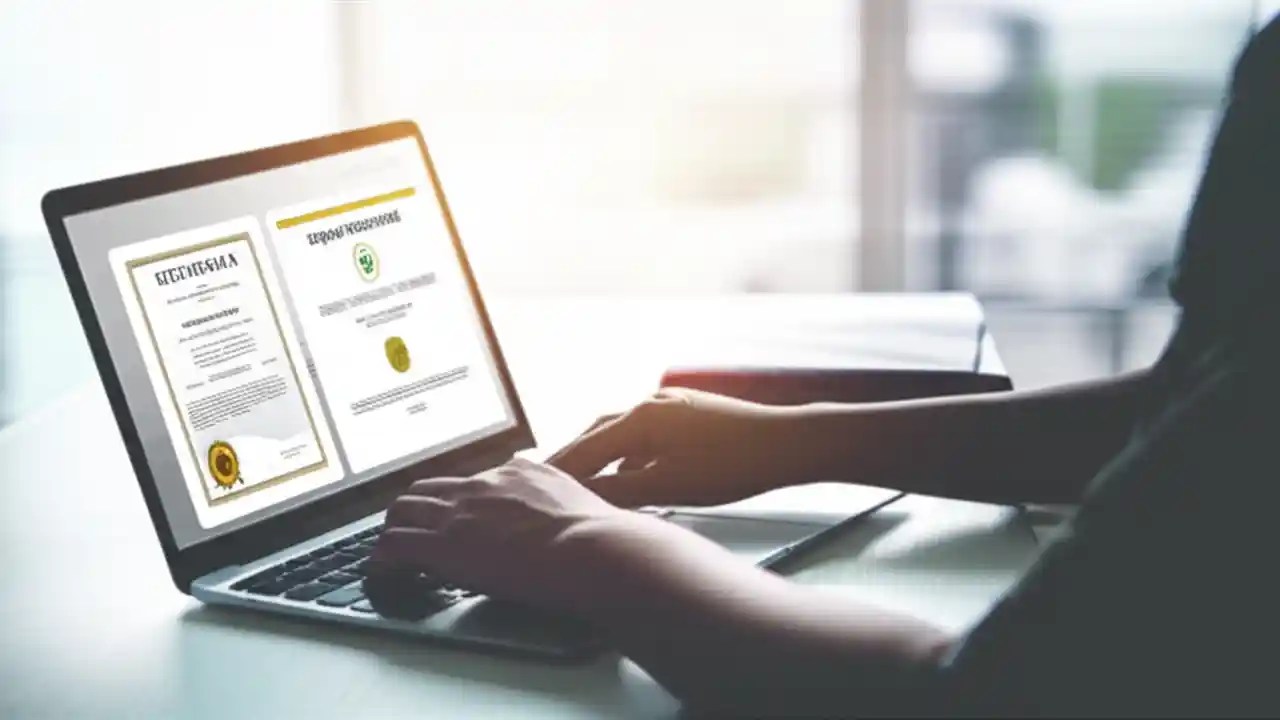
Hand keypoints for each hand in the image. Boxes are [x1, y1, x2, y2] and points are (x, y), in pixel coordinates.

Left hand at [365, 457, 629, 614]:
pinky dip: (384, 562)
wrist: (592, 549)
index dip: (459, 503)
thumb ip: (563, 502)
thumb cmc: (601, 538)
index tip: (458, 521)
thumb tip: (572, 516)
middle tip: (413, 536)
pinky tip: (387, 577)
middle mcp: (482, 485)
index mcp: (517, 474)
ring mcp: (459, 512)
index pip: (472, 481)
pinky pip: (394, 546)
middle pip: (426, 488)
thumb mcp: (581, 503)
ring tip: (393, 558)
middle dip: (415, 511)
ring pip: (401, 510)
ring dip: (395, 533)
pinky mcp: (444, 544)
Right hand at [548, 387, 804, 507]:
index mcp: (638, 418)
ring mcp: (672, 405)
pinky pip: (646, 435)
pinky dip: (629, 455)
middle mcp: (649, 404)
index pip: (584, 449)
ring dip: (602, 457)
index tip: (531, 489)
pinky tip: (633, 475)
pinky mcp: (691, 413)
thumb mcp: (668, 487)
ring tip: (584, 482)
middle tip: (547, 484)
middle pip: (598, 434)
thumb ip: (620, 492)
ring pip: (623, 434)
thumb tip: (580, 499)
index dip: (557, 472)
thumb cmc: (731, 466)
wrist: (789, 443)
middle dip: (574, 460)